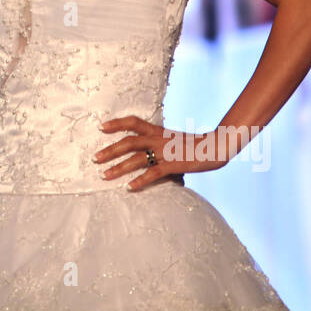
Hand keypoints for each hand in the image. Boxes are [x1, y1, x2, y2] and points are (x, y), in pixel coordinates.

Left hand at [92, 117, 228, 192]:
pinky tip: (129, 188)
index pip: (133, 122)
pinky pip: (153, 173)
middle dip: (110, 150)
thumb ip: (160, 147)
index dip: (116, 123)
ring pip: (137, 158)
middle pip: (129, 141)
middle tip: (95, 158)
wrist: (215, 147)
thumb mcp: (173, 141)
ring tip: (104, 175)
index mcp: (158, 131)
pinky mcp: (173, 165)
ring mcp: (165, 152)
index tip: (101, 127)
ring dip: (119, 167)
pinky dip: (140, 181)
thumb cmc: (194, 146)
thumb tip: (150, 160)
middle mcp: (159, 139)